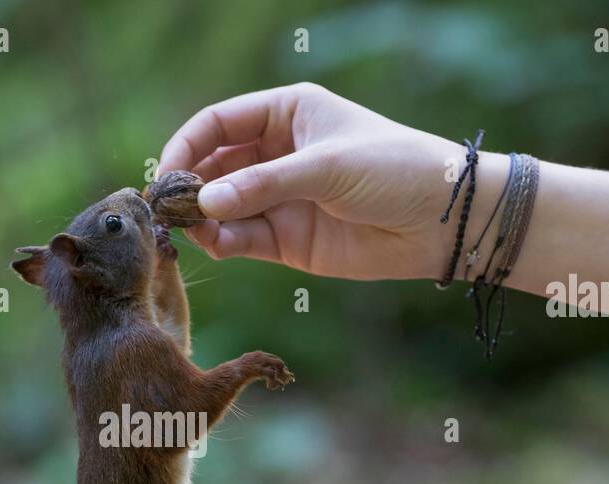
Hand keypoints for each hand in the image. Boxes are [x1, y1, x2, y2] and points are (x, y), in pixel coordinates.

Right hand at [158, 83, 469, 280]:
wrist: (443, 222)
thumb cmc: (394, 170)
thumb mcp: (327, 167)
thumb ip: (264, 185)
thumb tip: (204, 203)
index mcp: (286, 114)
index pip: (218, 123)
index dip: (186, 145)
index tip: (166, 172)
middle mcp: (275, 154)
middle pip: (212, 166)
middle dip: (187, 186)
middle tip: (166, 208)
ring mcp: (279, 198)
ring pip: (221, 206)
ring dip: (200, 217)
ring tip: (187, 229)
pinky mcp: (286, 241)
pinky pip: (240, 239)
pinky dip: (222, 242)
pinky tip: (213, 244)